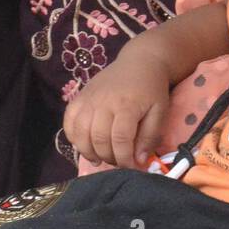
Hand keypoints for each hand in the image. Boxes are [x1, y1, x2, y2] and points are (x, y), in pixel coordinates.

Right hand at [63, 47, 169, 169]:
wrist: (139, 62)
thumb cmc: (152, 88)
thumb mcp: (160, 111)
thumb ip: (150, 136)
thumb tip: (138, 160)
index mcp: (126, 105)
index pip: (120, 139)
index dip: (124, 159)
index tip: (131, 167)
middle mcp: (103, 102)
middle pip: (98, 139)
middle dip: (108, 157)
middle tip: (118, 161)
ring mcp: (89, 99)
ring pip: (80, 132)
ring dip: (88, 151)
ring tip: (99, 158)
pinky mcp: (80, 97)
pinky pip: (68, 120)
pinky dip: (72, 136)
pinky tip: (84, 145)